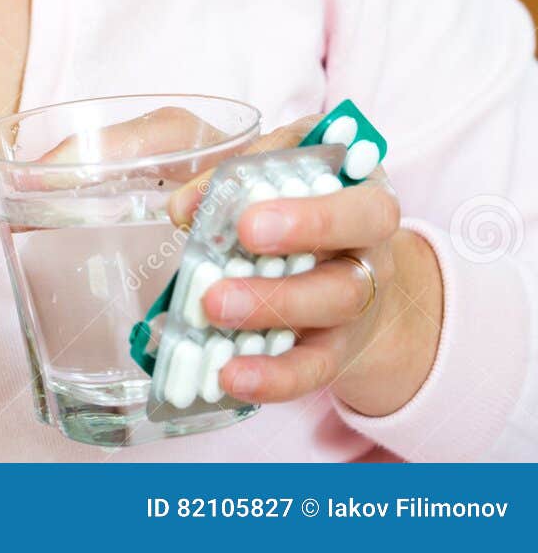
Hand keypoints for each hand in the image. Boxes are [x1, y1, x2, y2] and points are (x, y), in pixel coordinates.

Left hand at [167, 115, 443, 416]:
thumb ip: (231, 180)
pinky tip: (231, 375)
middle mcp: (370, 256)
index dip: (310, 219)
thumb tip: (182, 207)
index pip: (359, 208)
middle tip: (229, 269)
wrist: (346, 268)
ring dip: (268, 311)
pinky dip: (273, 376)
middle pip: (348, 272)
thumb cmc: (300, 207)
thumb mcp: (274, 177)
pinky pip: (313, 369)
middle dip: (285, 277)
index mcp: (363, 202)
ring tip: (213, 309)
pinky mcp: (337, 351)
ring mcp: (357, 308)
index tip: (248, 224)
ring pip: (331, 312)